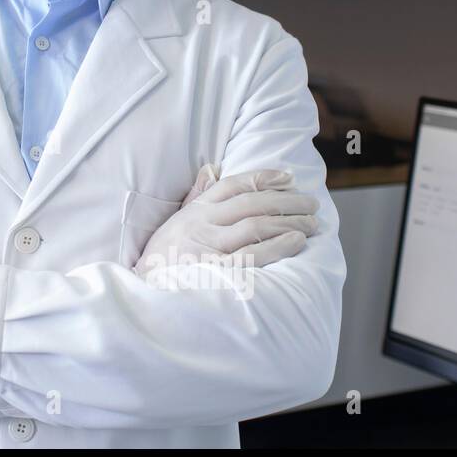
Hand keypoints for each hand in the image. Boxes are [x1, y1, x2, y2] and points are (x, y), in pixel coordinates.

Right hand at [134, 165, 319, 274]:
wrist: (144, 288)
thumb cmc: (164, 256)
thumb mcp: (176, 220)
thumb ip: (198, 195)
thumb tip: (213, 168)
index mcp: (196, 210)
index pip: (232, 185)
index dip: (263, 178)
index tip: (288, 178)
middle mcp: (202, 224)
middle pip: (250, 203)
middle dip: (286, 201)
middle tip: (312, 203)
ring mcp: (208, 247)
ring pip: (255, 226)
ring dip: (288, 222)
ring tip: (311, 223)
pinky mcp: (215, 271)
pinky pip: (252, 255)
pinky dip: (277, 246)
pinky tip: (296, 242)